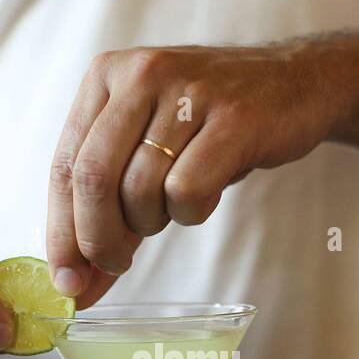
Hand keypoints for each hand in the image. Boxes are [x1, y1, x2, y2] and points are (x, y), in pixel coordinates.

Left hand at [46, 42, 337, 301]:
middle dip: (98, 240)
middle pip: (93, 180)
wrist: (297, 84)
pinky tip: (205, 196)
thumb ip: (108, 206)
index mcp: (106, 76)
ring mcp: (188, 92)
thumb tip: (74, 283)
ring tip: (175, 206)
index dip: (60, 233)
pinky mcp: (233, 119)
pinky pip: (187, 191)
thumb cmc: (212, 127)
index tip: (66, 282)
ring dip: (153, 222)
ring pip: (140, 191)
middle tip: (115, 265)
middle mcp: (140, 74)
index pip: (63, 166)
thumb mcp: (149, 147)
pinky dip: (191, 212)